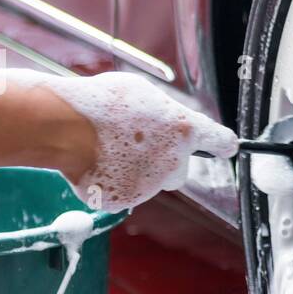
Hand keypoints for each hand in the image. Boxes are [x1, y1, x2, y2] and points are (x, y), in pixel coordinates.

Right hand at [35, 72, 238, 212]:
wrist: (64, 128)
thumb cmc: (100, 103)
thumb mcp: (140, 92)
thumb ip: (162, 112)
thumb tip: (165, 122)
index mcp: (184, 130)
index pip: (219, 140)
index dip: (223, 143)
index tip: (229, 146)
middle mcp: (174, 163)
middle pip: (180, 169)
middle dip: (164, 161)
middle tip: (136, 142)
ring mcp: (151, 186)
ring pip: (150, 181)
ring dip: (135, 169)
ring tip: (106, 146)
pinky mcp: (126, 201)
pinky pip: (123, 191)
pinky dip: (112, 181)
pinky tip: (95, 161)